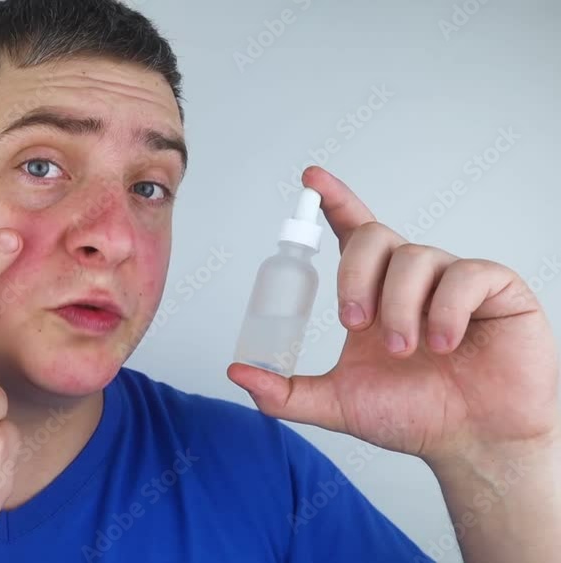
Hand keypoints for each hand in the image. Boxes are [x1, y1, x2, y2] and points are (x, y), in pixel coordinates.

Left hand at [228, 166, 559, 466]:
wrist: (475, 442)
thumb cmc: (416, 415)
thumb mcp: (339, 404)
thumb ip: (285, 391)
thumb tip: (236, 372)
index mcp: (373, 292)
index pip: (352, 231)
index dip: (333, 201)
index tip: (310, 180)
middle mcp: (410, 277)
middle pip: (374, 235)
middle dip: (353, 276)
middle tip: (354, 324)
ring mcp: (453, 279)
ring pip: (414, 257)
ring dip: (399, 306)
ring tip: (407, 349)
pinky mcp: (496, 288)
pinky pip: (464, 274)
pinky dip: (446, 310)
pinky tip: (445, 343)